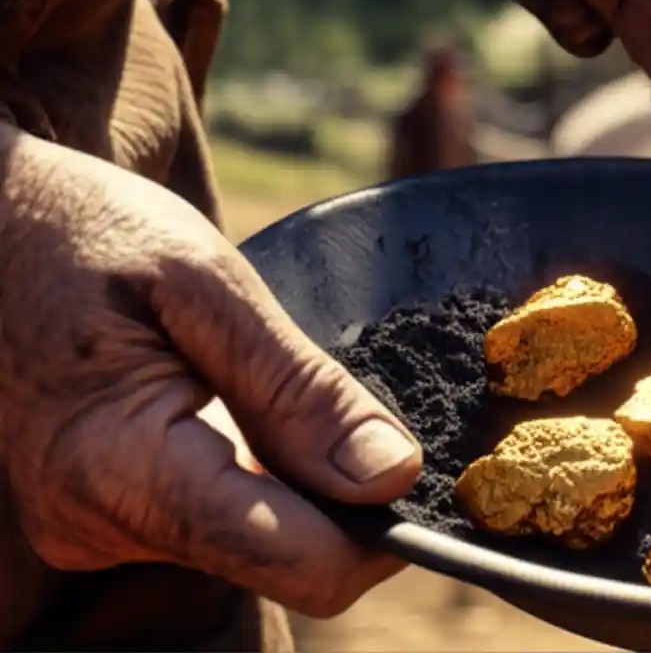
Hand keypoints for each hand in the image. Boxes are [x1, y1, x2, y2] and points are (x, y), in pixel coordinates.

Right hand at [0, 126, 421, 616]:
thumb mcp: (206, 283)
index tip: (419, 471)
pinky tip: (252, 409)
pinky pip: (219, 519)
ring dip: (303, 485)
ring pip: (257, 544)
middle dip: (346, 504)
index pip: (298, 563)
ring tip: (285, 392)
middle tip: (362, 412)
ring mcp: (97, 528)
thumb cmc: (87, 232)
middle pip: (285, 562)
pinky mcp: (104, 514)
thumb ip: (298, 388)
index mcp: (123, 468)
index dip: (381, 532)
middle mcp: (101, 525)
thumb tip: (390, 474)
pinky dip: (262, 476)